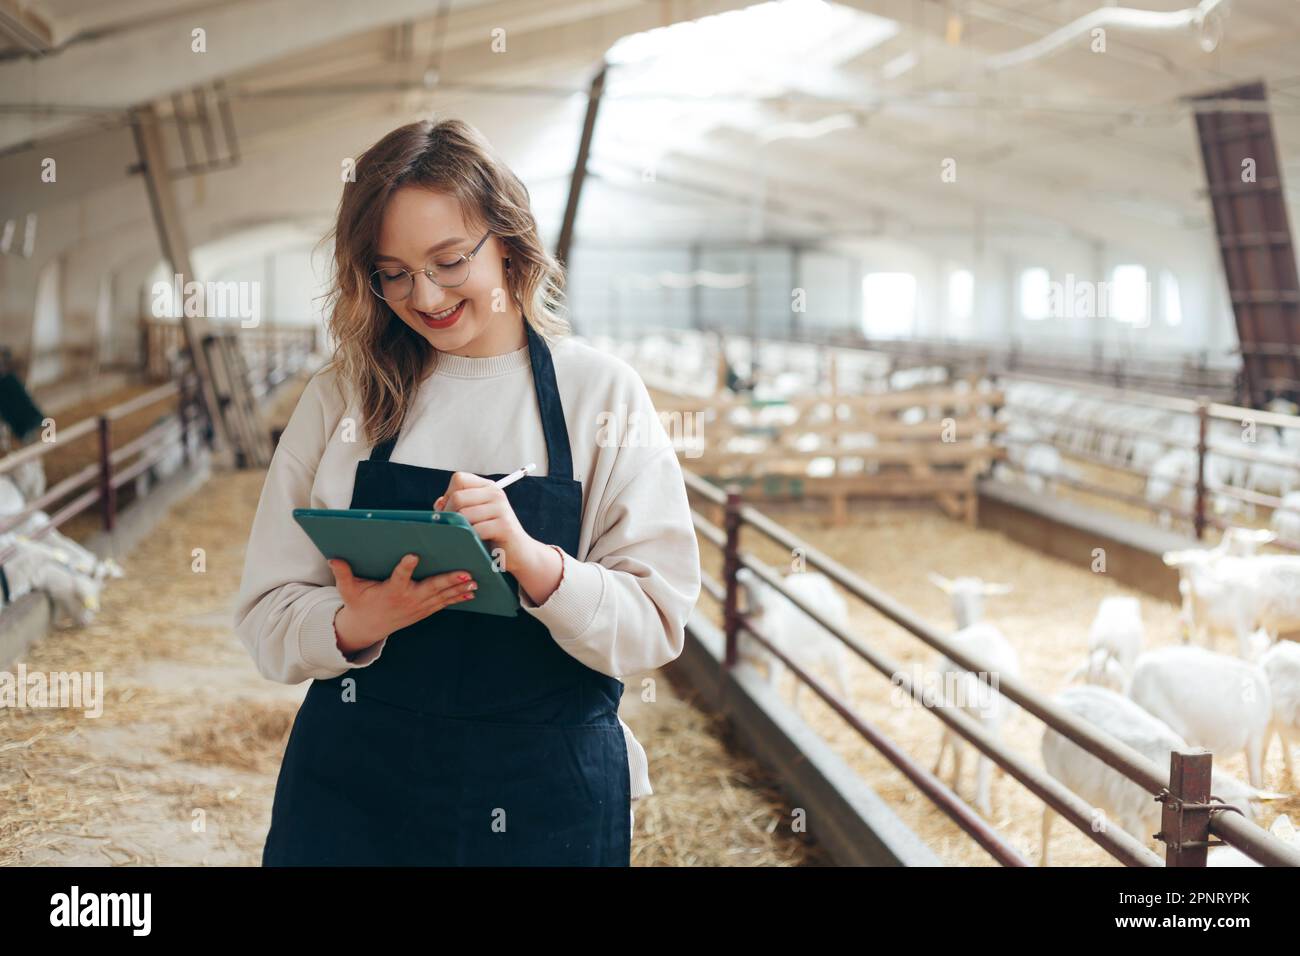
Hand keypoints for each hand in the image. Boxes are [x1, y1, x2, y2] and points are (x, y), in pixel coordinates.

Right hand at [328, 554, 476, 653]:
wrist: (367, 628)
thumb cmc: (359, 604)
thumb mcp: (348, 590)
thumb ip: (343, 574)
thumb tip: (333, 558)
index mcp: (390, 591)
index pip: (398, 577)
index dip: (405, 567)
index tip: (413, 556)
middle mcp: (407, 600)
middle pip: (431, 589)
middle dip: (449, 581)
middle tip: (466, 574)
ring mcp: (418, 607)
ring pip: (441, 597)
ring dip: (459, 590)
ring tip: (475, 582)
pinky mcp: (423, 611)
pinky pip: (443, 604)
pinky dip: (457, 599)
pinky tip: (471, 593)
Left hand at [435, 471, 533, 573]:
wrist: (519, 552)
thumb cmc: (492, 534)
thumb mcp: (474, 515)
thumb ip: (456, 505)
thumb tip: (439, 505)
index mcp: (488, 487)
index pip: (459, 479)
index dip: (448, 495)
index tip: (450, 511)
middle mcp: (496, 493)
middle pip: (458, 497)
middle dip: (448, 515)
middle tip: (451, 528)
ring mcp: (501, 508)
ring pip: (464, 514)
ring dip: (458, 529)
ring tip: (463, 537)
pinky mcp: (504, 526)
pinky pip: (475, 530)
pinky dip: (469, 539)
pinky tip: (473, 544)